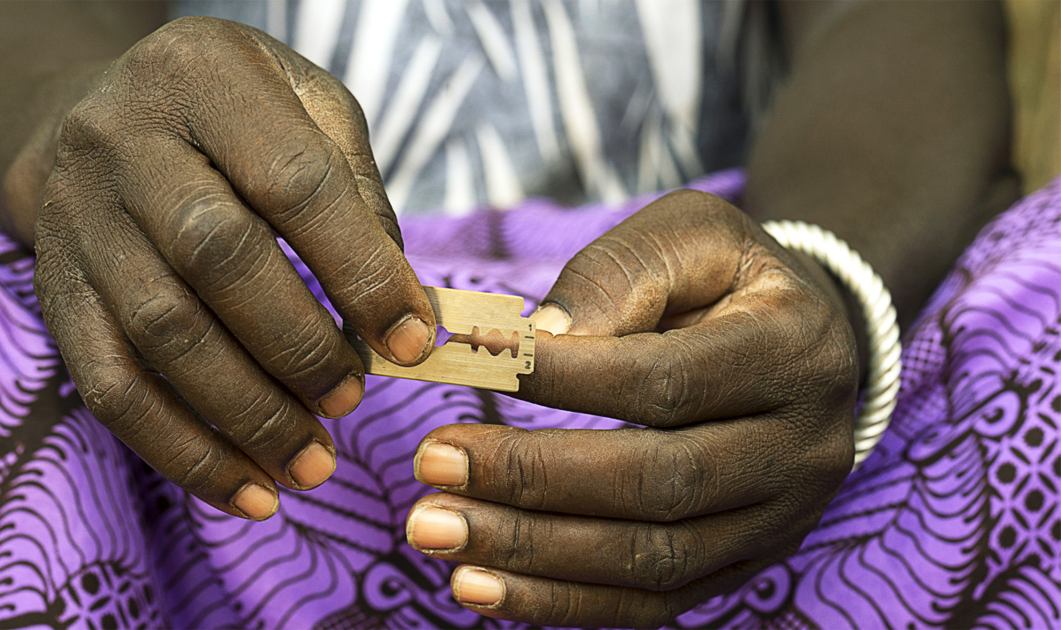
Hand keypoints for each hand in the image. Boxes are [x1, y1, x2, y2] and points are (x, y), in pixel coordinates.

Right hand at [31, 17, 436, 519]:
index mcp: (205, 76)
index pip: (293, 181)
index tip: (413, 339)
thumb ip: (358, 194)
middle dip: (298, 344)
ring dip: (247, 414)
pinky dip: (183, 452)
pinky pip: (110, 386)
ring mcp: (79, 219)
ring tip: (312, 463)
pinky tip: (247, 491)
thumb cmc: (232, 117)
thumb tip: (407, 311)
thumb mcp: (305, 108)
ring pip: (160, 332)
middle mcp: (125, 141)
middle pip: (215, 255)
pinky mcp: (56, 291)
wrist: (98, 115)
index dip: (360, 269)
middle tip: (354, 400)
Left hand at [405, 190, 856, 626]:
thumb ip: (616, 276)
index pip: (664, 379)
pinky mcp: (747, 564)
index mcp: (792, 350)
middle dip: (532, 478)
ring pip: (651, 558)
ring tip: (434, 530)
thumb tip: (538, 339)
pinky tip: (480, 587)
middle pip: (658, 482)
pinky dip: (562, 601)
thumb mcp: (687, 235)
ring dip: (532, 553)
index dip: (561, 377)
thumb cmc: (727, 277)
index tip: (465, 358)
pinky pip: (654, 602)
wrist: (807, 344)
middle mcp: (802, 447)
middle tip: (430, 463)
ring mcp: (782, 519)